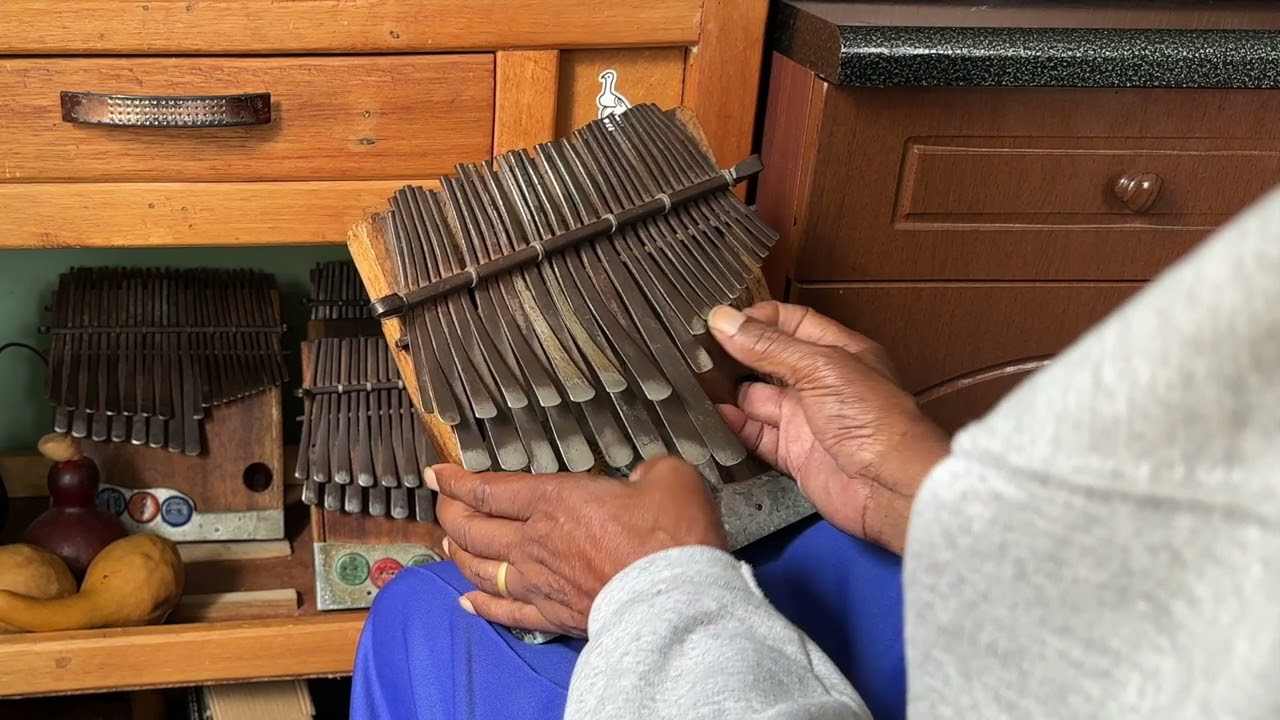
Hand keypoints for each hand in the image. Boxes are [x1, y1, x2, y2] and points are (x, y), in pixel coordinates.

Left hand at [430, 456, 724, 637]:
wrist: (674, 600)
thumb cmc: (670, 537)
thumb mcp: (669, 477)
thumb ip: (648, 470)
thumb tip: (645, 474)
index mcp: (555, 500)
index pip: (489, 489)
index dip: (456, 480)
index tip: (437, 473)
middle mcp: (534, 541)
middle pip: (472, 528)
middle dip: (449, 513)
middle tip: (442, 503)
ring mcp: (539, 582)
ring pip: (480, 569)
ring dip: (458, 555)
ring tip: (448, 544)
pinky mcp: (552, 616)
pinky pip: (504, 612)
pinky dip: (481, 605)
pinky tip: (467, 601)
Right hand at [708, 301, 949, 554]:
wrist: (890, 487)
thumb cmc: (873, 419)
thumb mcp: (820, 368)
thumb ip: (769, 346)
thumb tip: (724, 320)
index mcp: (837, 351)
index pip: (790, 322)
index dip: (756, 319)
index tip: (720, 322)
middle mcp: (820, 382)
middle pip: (768, 360)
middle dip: (736, 356)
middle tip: (696, 352)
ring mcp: (806, 419)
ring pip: (757, 400)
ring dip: (728, 394)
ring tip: (692, 384)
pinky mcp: (794, 454)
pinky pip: (756, 436)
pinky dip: (733, 429)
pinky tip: (709, 419)